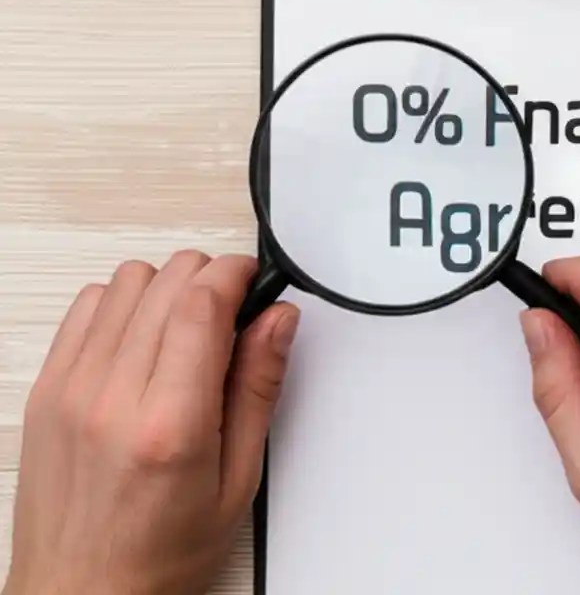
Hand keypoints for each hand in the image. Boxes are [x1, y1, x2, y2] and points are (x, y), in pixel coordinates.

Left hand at [5, 252, 298, 594]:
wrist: (82, 593)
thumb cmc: (160, 554)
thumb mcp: (238, 480)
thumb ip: (257, 388)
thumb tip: (277, 321)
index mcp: (170, 426)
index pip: (200, 302)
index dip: (236, 273)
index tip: (253, 282)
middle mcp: (111, 399)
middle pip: (165, 281)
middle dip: (209, 279)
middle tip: (231, 314)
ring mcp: (69, 390)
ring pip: (124, 282)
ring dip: (165, 290)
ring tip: (188, 331)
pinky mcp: (45, 389)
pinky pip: (85, 306)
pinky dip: (123, 305)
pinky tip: (145, 339)